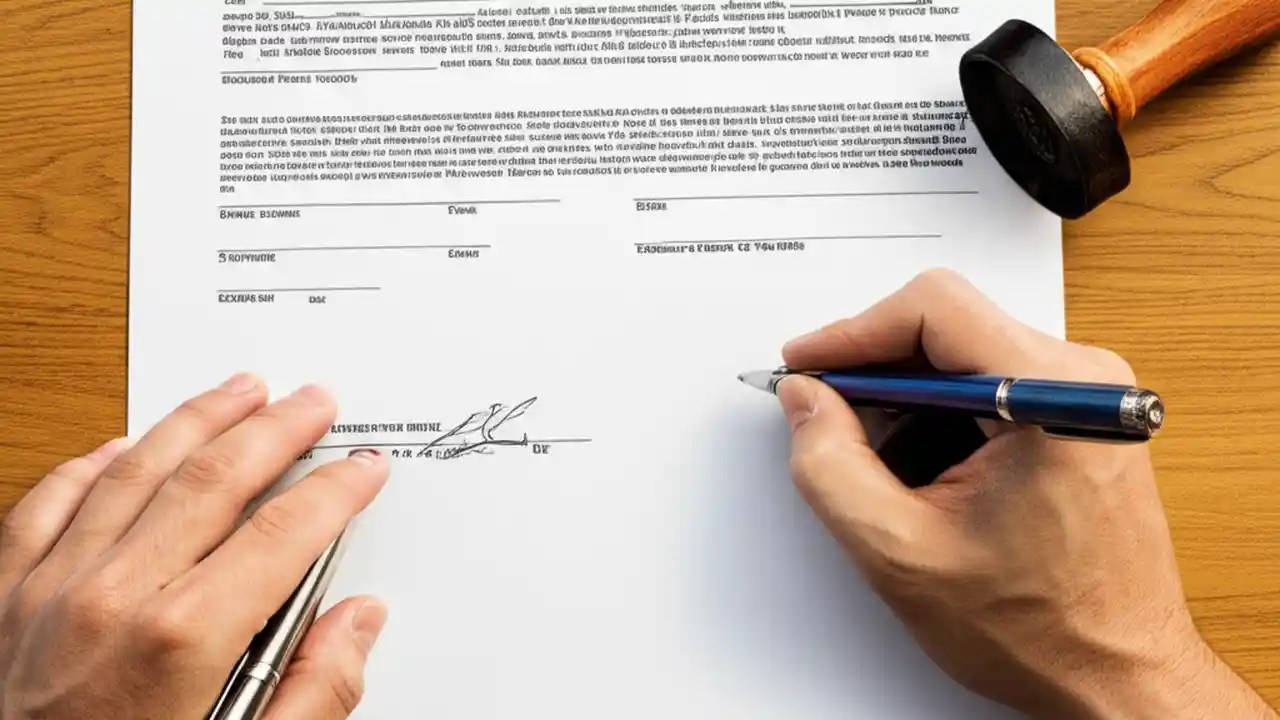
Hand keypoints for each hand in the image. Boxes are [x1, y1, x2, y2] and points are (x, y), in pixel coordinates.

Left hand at [0, 377, 388, 718]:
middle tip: (313, 400)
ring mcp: (48, 589)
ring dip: (195, 419)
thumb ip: (312, 695)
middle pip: (215, 479)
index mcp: (181, 640)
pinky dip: (91, 463)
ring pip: (135, 469)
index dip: (336, 492)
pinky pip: (47, 501)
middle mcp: (113, 595)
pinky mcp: (1, 596)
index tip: (364, 471)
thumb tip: (358, 622)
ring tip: (239, 388)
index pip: (284, 533)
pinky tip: (123, 443)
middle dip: (276, 429)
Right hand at [778, 270, 1274, 718]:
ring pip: (964, 351)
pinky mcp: (1080, 415)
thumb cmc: (1042, 630)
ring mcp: (1088, 395)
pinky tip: (919, 463)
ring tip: (876, 454)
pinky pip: (990, 379)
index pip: (935, 309)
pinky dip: (938, 409)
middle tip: (825, 411)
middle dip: (873, 366)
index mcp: (1053, 398)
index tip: (808, 363)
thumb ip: (831, 466)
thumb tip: (806, 400)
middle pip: (947, 324)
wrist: (1117, 676)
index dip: (853, 331)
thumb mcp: (901, 553)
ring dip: (905, 392)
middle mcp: (1083, 379)